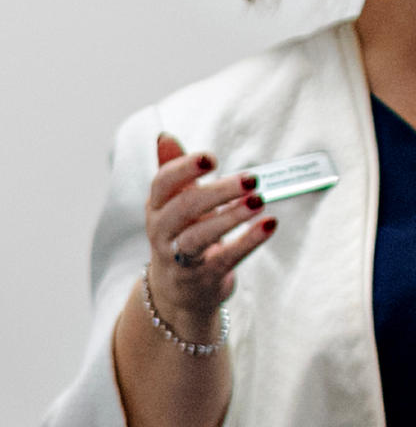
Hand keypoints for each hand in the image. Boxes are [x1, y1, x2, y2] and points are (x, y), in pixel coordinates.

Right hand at [142, 133, 273, 336]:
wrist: (179, 289)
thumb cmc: (182, 234)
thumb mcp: (174, 203)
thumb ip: (173, 170)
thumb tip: (164, 136)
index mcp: (157, 208)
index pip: (162, 184)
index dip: (185, 169)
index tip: (213, 158)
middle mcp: (162, 232)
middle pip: (184, 208)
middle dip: (218, 191)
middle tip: (252, 178)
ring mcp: (179, 257)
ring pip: (198, 236)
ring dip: (230, 217)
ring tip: (259, 200)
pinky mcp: (202, 277)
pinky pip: (224, 259)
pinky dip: (248, 241)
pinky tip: (269, 224)